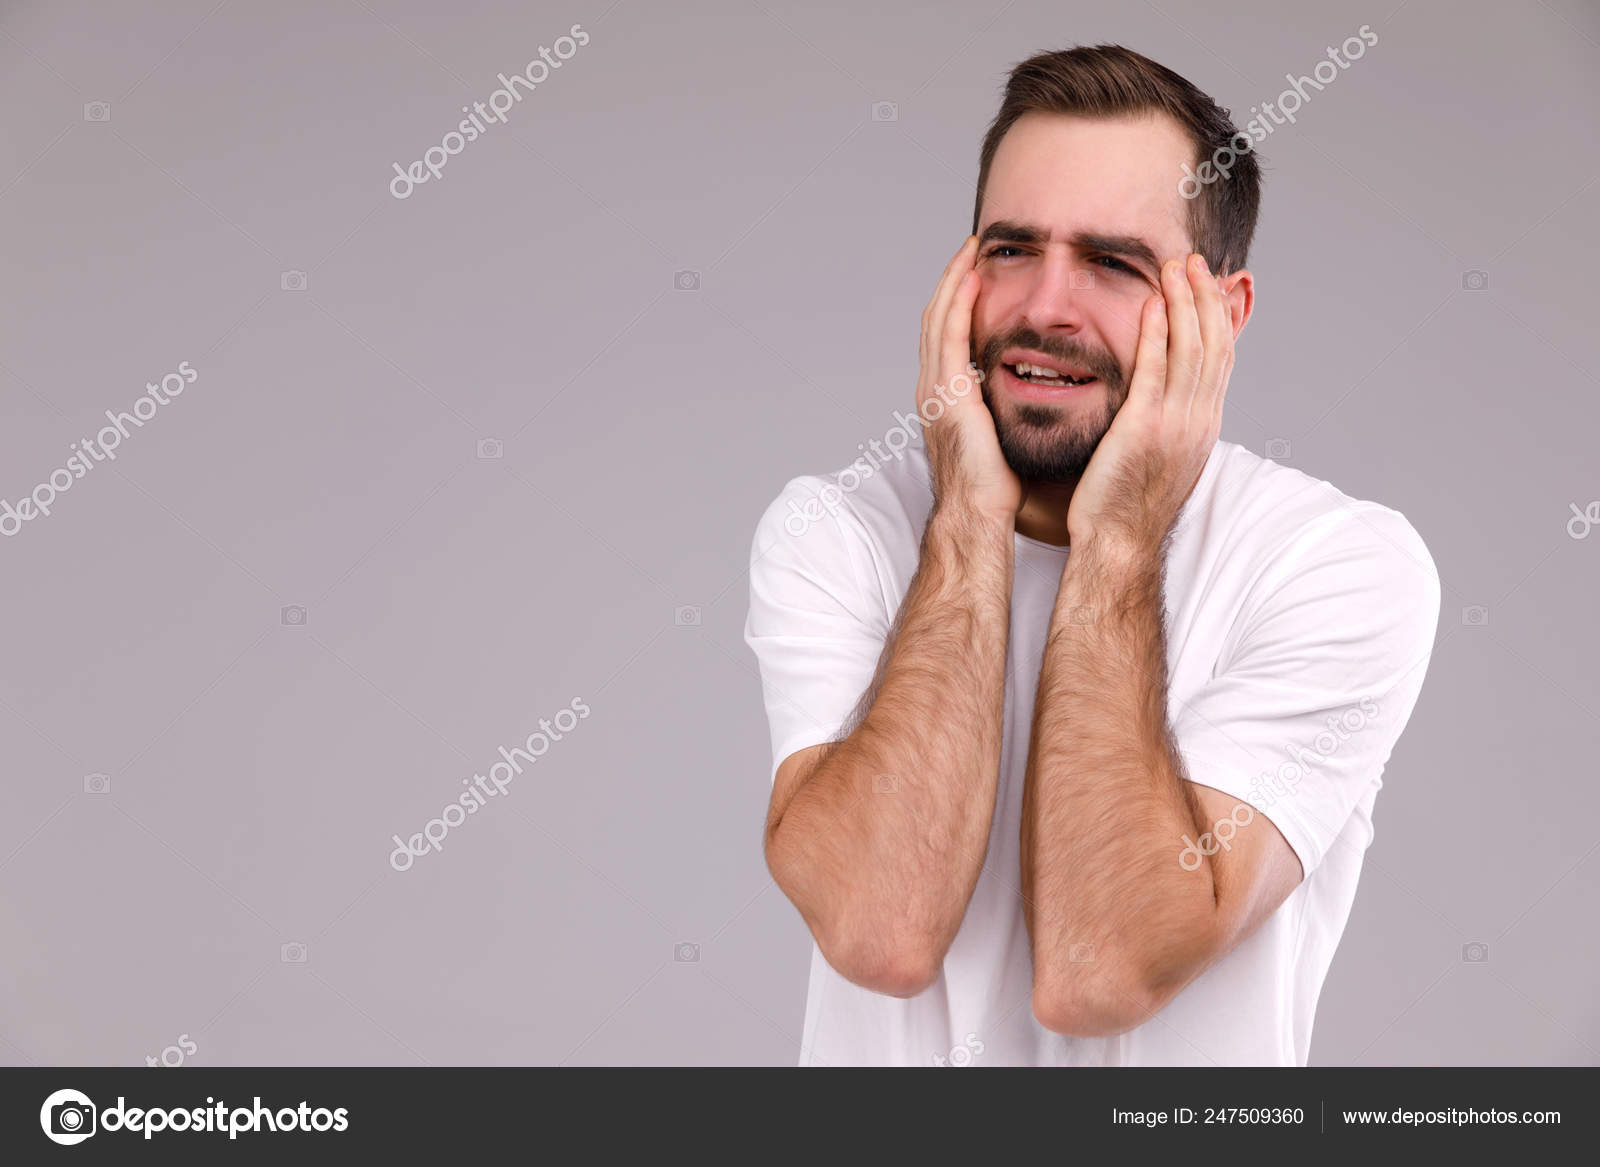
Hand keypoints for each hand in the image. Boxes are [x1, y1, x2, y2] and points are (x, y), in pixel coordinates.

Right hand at [919, 236, 1020, 523]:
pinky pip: (949, 336)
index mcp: (943, 400)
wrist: (975, 516)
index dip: (956, 302)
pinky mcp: (947, 394)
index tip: (976, 273)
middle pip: (934, 320)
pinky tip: (972, 280)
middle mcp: (931, 390)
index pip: (944, 337)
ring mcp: (934, 391)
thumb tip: (1029, 396)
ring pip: (937, 320)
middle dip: (951, 281)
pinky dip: (957, 305)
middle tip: (969, 249)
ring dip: (953, 282)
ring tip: (970, 252)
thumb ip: (1002, 411)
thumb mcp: (997, 440)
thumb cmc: (992, 490)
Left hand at [1065, 252, 1234, 555]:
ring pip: (1192, 350)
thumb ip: (1164, 422)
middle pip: (1214, 345)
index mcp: (1203, 426)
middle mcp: (1198, 421)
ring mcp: (1176, 424)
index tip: (1212, 284)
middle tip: (1197, 260)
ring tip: (1176, 266)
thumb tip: (1163, 401)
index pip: (1222, 359)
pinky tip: (1153, 304)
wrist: (1118, 545)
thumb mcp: (1158, 457)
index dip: (1220, 318)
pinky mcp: (1145, 429)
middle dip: (1207, 298)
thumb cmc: (1126, 506)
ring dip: (1186, 303)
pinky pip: (1156, 370)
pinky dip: (1158, 333)